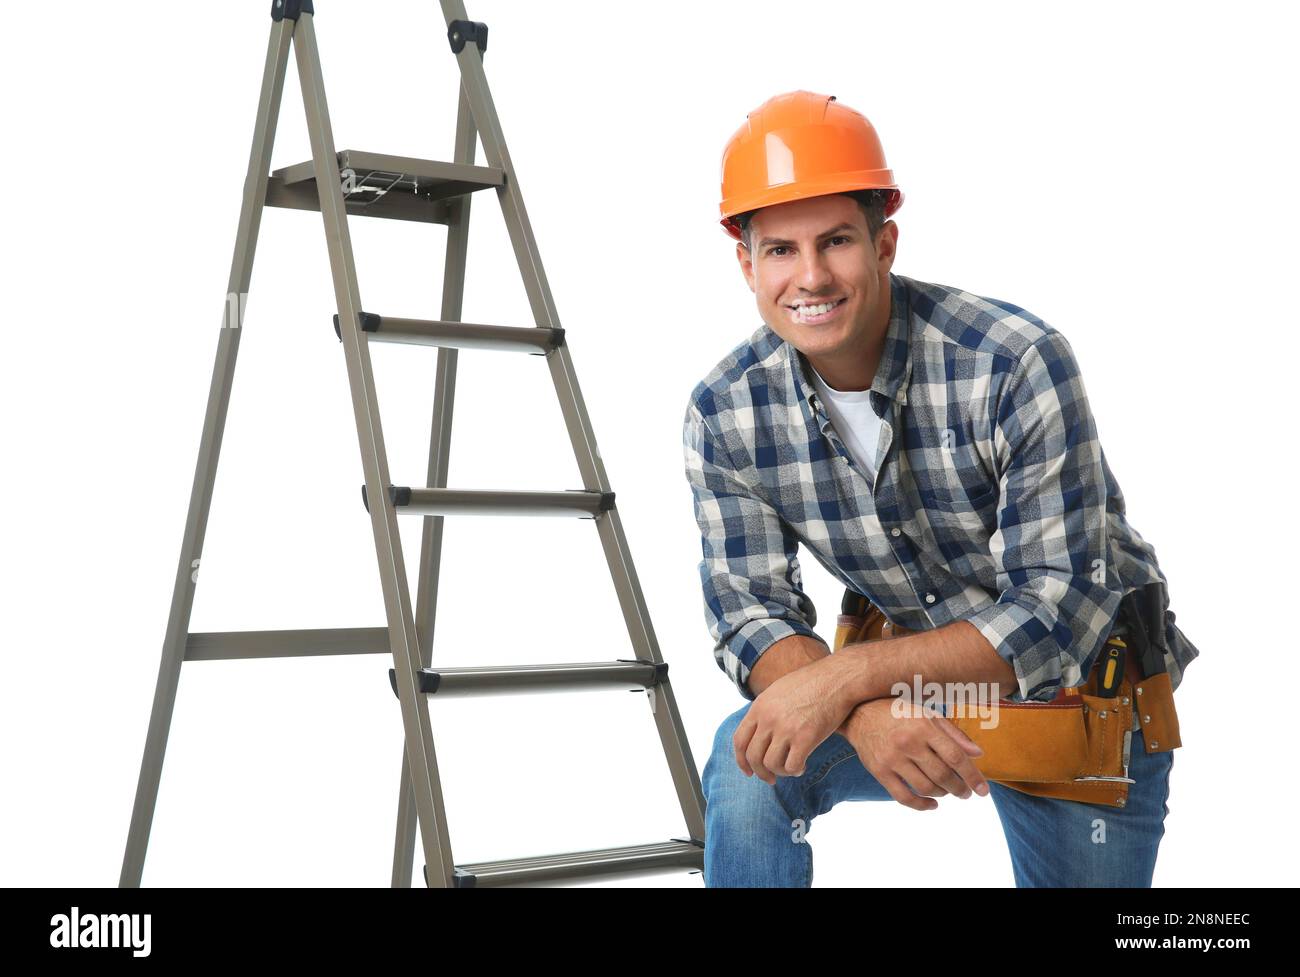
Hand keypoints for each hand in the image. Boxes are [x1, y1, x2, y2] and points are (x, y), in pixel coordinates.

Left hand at [733, 657, 854, 783]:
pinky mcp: (805, 737)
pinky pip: (792, 766)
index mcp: (759, 707)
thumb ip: (765, 710)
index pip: (739, 740)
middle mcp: (769, 718)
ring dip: (780, 772)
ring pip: (771, 764)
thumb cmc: (811, 683)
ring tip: (790, 769)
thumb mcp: (778, 690)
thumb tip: (759, 732)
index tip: (748, 771)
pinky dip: (795, 770)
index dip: (741, 760)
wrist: (837, 679)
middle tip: (771, 779)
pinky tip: (802, 766)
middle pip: (753, 756)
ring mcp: (786, 728)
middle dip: (761, 773)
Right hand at [837, 698, 989, 810]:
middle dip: (960, 788)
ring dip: (943, 795)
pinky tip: (932, 804)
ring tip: (948, 792)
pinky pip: (903, 797)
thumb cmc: (898, 711)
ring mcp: (892, 759)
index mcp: (923, 726)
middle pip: (942, 775)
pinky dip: (921, 805)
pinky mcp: (879, 771)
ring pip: (926, 787)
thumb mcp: (927, 714)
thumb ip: (953, 734)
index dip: (972, 776)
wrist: (858, 712)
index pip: (955, 757)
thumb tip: (978, 754)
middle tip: (966, 793)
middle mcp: (908, 743)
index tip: (984, 790)